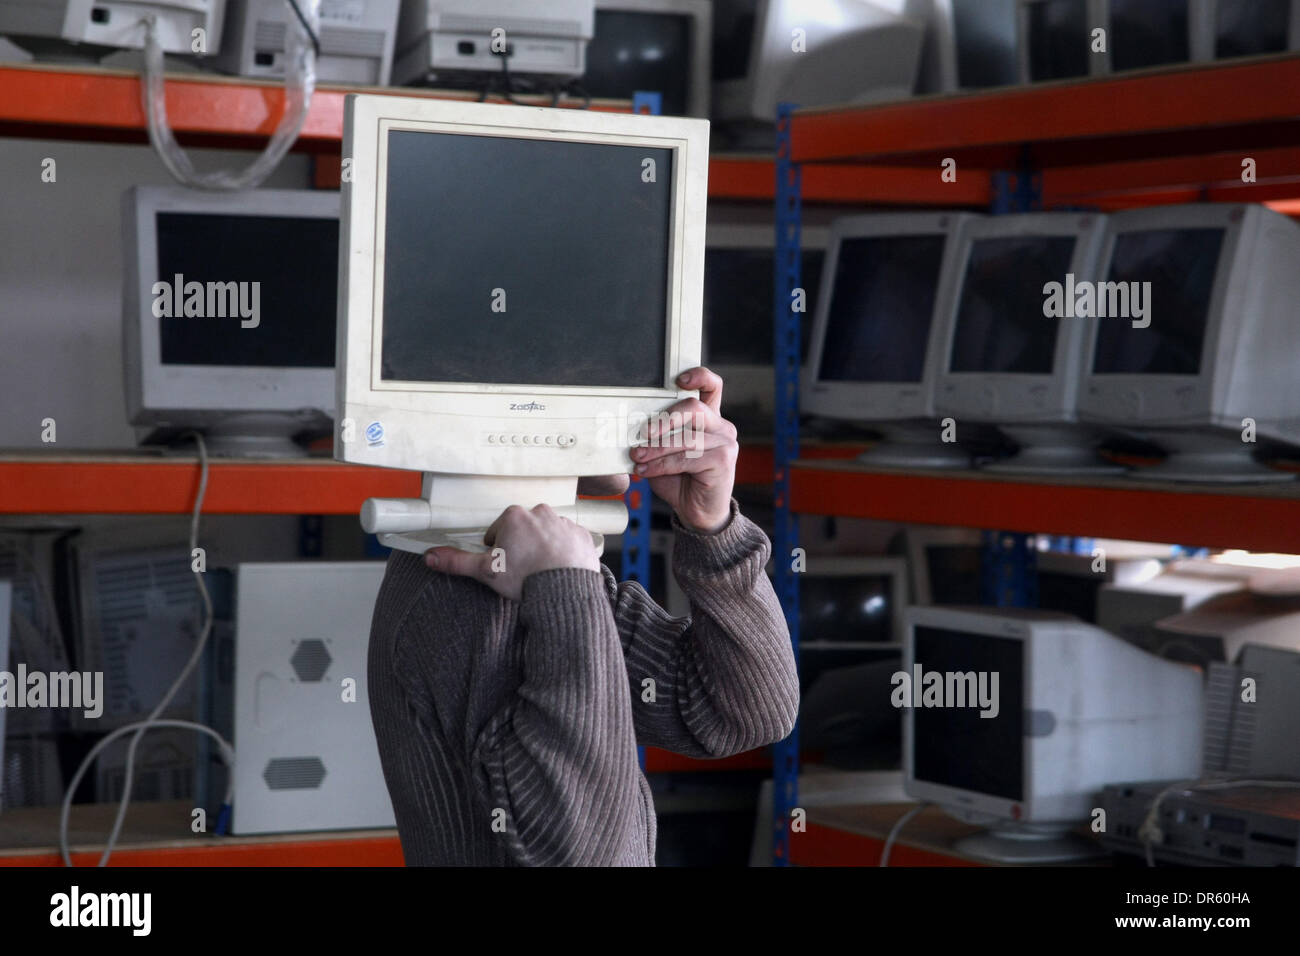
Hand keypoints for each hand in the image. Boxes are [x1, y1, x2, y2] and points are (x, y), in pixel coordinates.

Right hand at [425, 503, 599, 600]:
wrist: (565, 590)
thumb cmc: (527, 578)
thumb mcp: (487, 571)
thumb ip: (457, 562)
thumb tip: (431, 557)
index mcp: (514, 517)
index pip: (499, 529)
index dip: (498, 549)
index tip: (503, 563)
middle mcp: (540, 513)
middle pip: (524, 528)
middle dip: (521, 545)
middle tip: (522, 568)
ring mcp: (563, 523)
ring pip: (547, 533)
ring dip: (543, 546)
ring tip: (542, 570)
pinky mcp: (581, 535)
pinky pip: (569, 540)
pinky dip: (564, 551)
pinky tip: (560, 568)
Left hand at [630, 366, 736, 533]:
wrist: (698, 513)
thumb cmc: (680, 480)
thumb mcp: (664, 453)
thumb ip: (657, 438)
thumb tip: (629, 429)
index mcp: (709, 418)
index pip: (712, 387)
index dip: (699, 376)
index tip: (679, 380)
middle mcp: (721, 427)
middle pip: (694, 408)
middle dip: (664, 420)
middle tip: (643, 434)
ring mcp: (725, 443)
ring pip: (686, 437)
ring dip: (657, 448)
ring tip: (638, 456)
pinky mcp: (723, 461)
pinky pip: (687, 458)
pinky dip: (662, 464)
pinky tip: (646, 471)